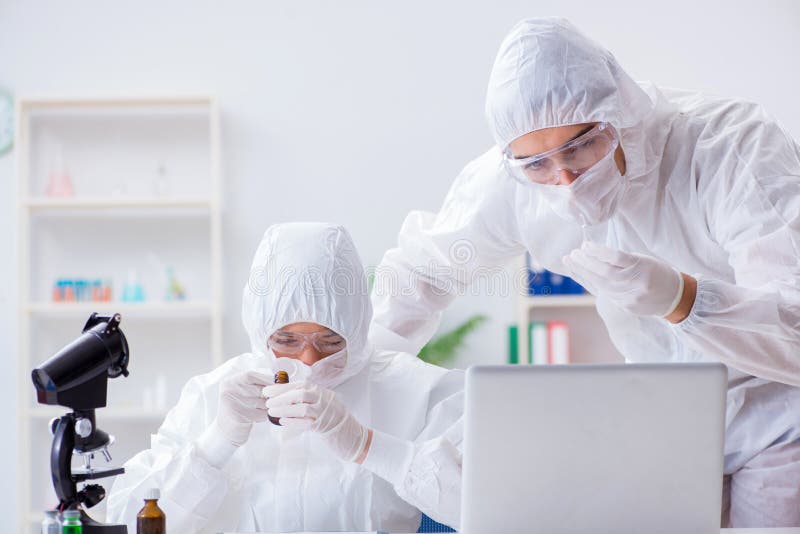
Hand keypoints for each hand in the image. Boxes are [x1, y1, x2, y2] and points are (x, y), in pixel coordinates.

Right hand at [214, 370, 272, 446]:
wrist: (225, 431)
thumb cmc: (238, 408)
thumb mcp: (240, 393)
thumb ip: (253, 385)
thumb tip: (279, 381)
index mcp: (229, 382)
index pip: (251, 375)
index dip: (266, 379)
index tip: (277, 384)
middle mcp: (228, 391)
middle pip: (258, 389)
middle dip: (271, 395)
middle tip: (277, 398)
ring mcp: (232, 404)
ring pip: (262, 402)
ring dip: (269, 406)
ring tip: (267, 408)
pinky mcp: (238, 417)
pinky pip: (260, 414)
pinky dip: (265, 416)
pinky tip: (262, 416)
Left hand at [264, 382, 369, 461]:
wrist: (354, 438)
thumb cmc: (336, 423)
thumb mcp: (324, 406)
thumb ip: (309, 401)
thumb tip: (285, 399)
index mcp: (323, 393)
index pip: (300, 385)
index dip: (282, 387)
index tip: (267, 391)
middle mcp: (325, 399)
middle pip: (300, 393)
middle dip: (281, 396)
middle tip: (267, 401)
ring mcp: (325, 412)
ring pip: (302, 407)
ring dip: (284, 408)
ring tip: (271, 411)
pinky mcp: (325, 427)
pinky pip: (306, 422)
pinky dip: (292, 421)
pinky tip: (282, 421)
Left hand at [563, 242, 684, 316]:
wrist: (675, 297)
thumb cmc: (657, 272)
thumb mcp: (643, 259)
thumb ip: (620, 258)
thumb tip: (592, 253)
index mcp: (642, 267)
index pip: (616, 257)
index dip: (598, 251)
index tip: (585, 245)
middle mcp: (636, 283)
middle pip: (605, 272)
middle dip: (585, 262)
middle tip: (572, 254)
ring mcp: (630, 297)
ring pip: (602, 284)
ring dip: (584, 272)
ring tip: (571, 262)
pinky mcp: (626, 306)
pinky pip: (605, 293)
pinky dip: (592, 282)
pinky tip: (582, 274)